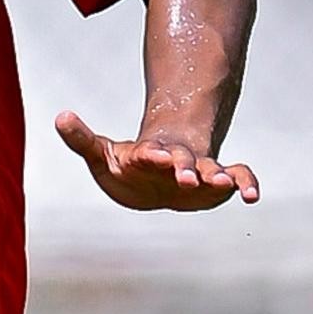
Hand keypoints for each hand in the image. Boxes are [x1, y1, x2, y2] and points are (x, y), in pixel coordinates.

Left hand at [54, 111, 258, 213]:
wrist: (155, 174)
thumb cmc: (127, 165)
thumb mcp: (101, 155)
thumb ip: (82, 139)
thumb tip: (59, 115)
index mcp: (148, 153)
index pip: (150, 152)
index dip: (151, 155)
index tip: (152, 157)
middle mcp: (177, 160)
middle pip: (183, 161)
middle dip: (184, 169)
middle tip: (186, 179)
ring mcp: (199, 170)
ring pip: (213, 170)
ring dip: (217, 177)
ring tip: (222, 184)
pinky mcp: (216, 182)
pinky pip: (238, 177)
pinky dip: (247, 184)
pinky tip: (252, 197)